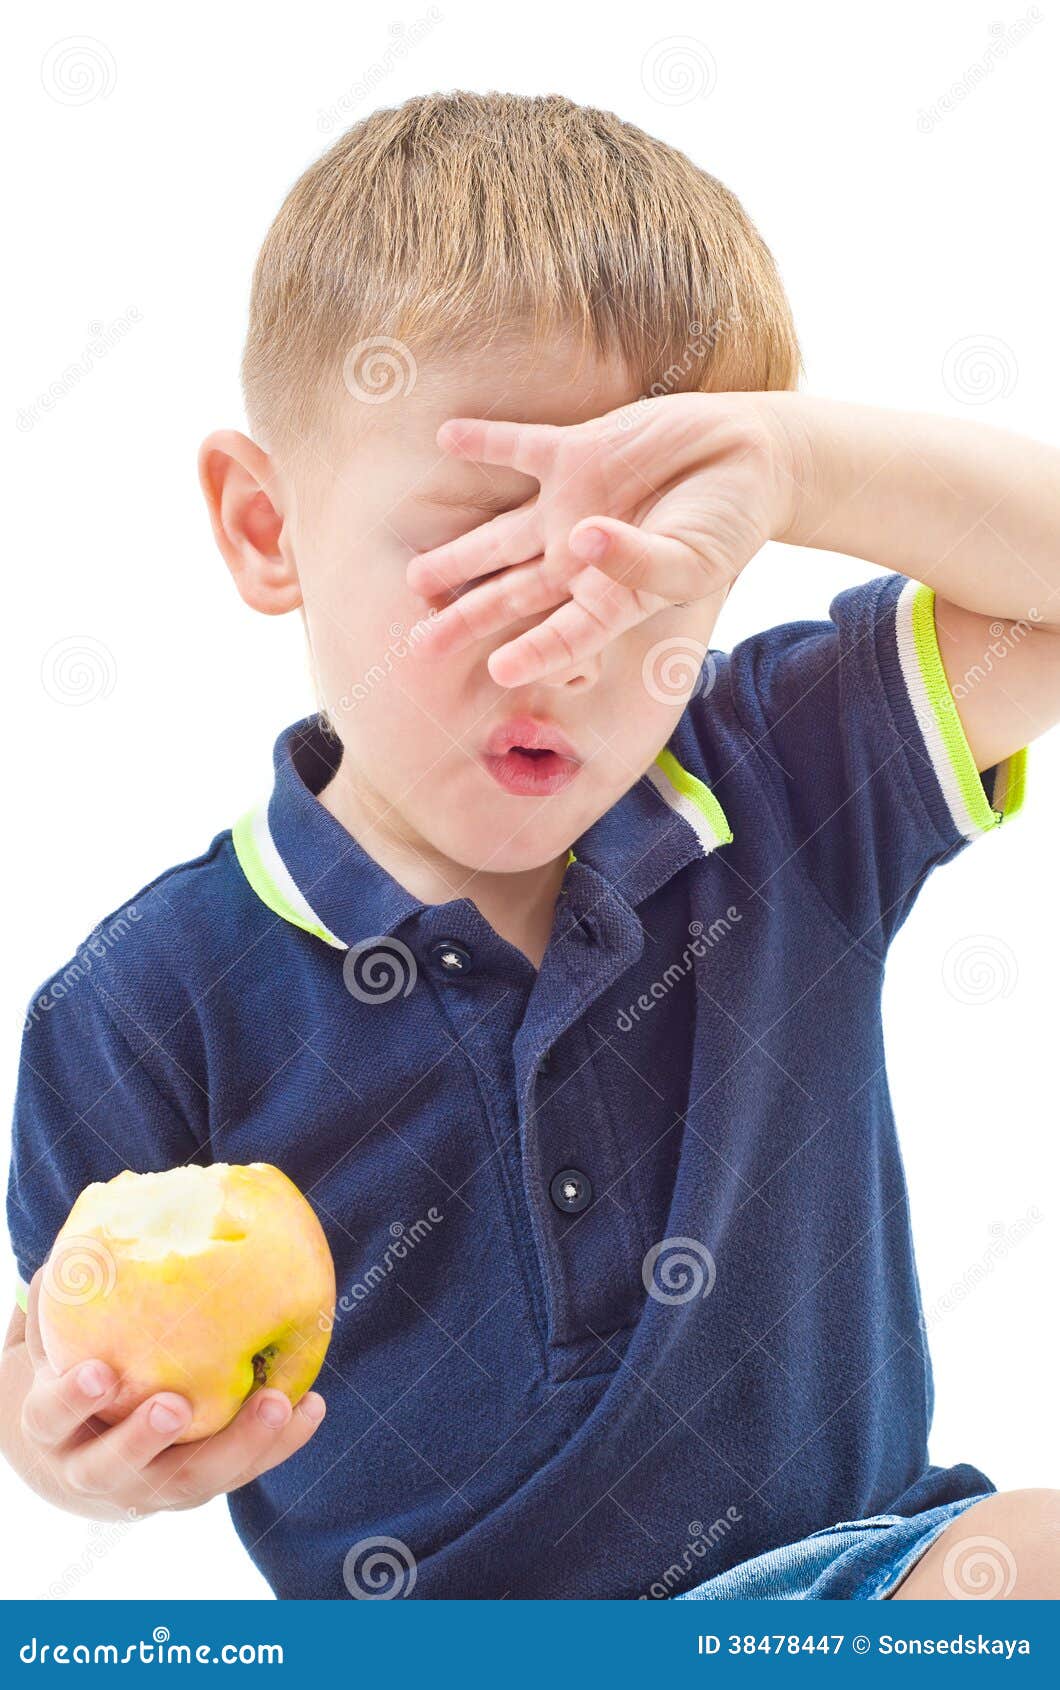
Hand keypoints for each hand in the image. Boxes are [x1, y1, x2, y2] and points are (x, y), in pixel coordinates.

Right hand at [18, 1269, 325, 1518]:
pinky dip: (275, 1443)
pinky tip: (311, 1407)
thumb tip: (105, 1214)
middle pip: (119, 1468)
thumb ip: (71, 1292)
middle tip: (175, 1405)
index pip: (51, 1417)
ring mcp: (148, 1488)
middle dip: (146, 1438)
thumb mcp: (59, 1338)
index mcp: (54, 1428)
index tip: (98, 1372)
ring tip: (274, 1402)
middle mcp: (96, 1470)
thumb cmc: (75, 1366)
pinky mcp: (196, 1488)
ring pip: (190, 1481)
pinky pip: (238, 1472)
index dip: (71, 1399)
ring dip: (235, 1445)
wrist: (80, 1450)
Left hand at [406, 391, 802, 686]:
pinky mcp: (574, 453)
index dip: (533, 654)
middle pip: (511, 596)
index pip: (563, 635)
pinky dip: (484, 440)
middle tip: (421, 647)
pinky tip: (446, 435)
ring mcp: (570, 506)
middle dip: (468, 620)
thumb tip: (582, 540)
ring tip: (415, 575)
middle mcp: (578, 559)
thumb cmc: (728, 521)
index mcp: (610, 596)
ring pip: (500, 537)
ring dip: (458, 553)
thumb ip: (639, 562)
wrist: (748, 456)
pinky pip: (519, 446)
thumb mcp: (693, 557)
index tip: (498, 670)